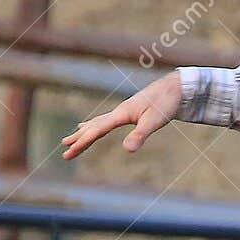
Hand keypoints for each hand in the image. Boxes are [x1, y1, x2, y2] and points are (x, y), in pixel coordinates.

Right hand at [62, 73, 183, 159]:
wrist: (175, 88)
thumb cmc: (165, 105)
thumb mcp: (154, 122)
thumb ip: (140, 136)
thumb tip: (127, 150)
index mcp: (121, 114)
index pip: (97, 130)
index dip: (82, 142)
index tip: (69, 152)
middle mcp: (118, 112)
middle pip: (93, 127)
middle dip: (78, 140)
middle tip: (64, 151)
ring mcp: (122, 111)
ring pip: (97, 123)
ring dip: (83, 132)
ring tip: (70, 139)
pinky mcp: (128, 112)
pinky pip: (105, 121)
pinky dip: (94, 126)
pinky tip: (91, 127)